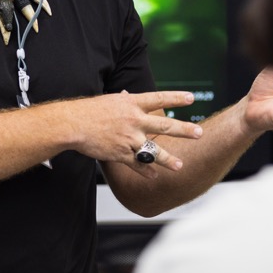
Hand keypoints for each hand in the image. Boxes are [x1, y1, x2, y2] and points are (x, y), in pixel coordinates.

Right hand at [69, 90, 202, 174]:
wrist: (72, 125)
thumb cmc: (88, 111)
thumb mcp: (109, 101)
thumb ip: (124, 102)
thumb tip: (130, 95)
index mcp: (132, 104)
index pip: (159, 99)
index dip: (176, 98)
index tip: (191, 98)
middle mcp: (134, 120)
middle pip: (164, 126)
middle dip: (184, 129)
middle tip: (199, 132)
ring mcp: (128, 138)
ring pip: (153, 151)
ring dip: (168, 159)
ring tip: (180, 165)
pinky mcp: (120, 154)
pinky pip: (137, 164)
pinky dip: (146, 172)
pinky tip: (154, 176)